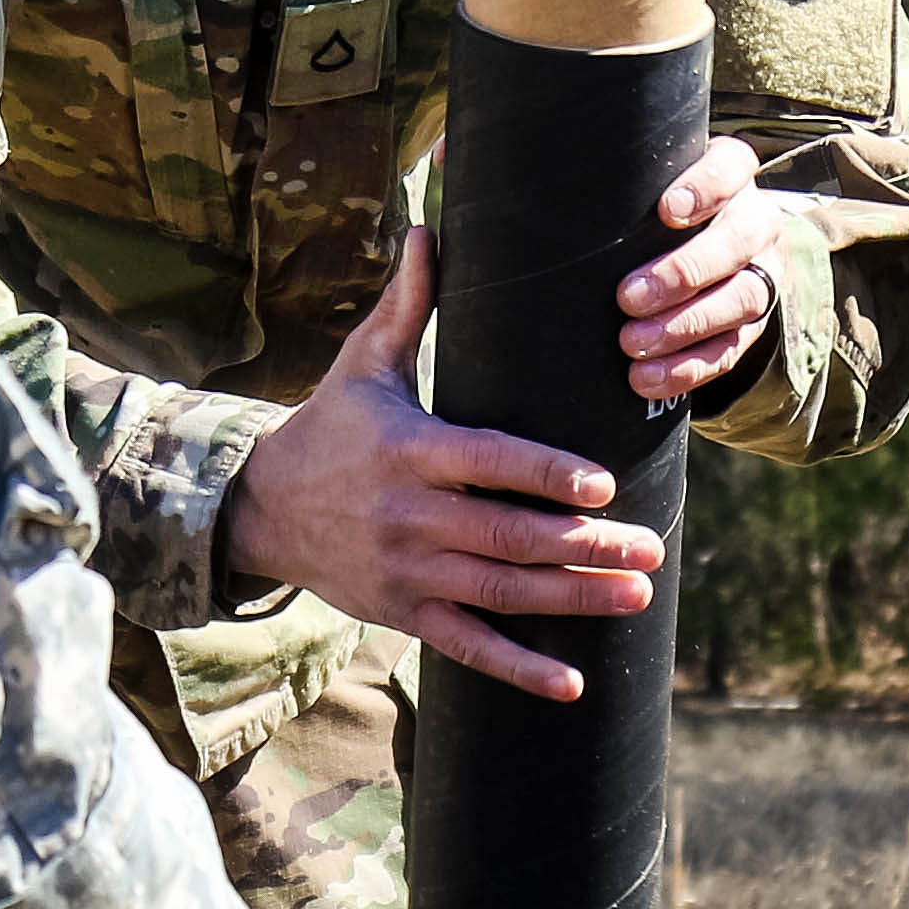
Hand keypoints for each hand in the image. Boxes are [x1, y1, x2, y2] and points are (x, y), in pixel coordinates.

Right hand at [221, 225, 665, 702]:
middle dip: (583, 546)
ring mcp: (407, 570)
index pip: (489, 462)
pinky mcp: (404, 610)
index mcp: (411, 449)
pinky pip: (468, 644)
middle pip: (508, 535)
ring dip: (572, 598)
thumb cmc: (329, 425)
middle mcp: (410, 515)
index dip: (546, 475)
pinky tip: (572, 684)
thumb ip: (408, 303)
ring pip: (501, 591)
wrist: (260, 508)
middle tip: (648, 549)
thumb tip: (429, 224)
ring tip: (636, 594)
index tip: (602, 484)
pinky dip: (518, 668)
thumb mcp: (364, 362)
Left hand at [618, 138, 787, 402]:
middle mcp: (753, 222)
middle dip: (684, 271)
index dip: (707, 188)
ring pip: (743, 298)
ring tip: (632, 344)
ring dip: (685, 325)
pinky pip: (730, 350)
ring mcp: (760, 275)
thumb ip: (618, 190)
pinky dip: (687, 368)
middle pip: (741, 239)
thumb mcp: (643, 194)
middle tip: (629, 296)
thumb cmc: (649, 217)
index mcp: (731, 178)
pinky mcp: (752, 325)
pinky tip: (647, 377)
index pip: (732, 168)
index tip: (667, 211)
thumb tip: (534, 205)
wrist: (696, 260)